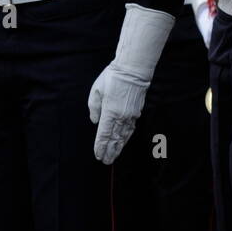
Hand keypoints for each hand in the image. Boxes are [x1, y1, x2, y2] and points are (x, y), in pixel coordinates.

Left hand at [89, 7, 173, 164]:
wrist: (133, 69)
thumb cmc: (113, 77)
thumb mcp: (97, 90)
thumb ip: (94, 108)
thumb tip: (95, 121)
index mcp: (110, 112)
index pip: (104, 134)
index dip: (100, 146)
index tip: (98, 155)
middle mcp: (121, 117)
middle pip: (114, 139)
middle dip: (109, 151)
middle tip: (105, 161)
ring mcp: (130, 116)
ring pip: (123, 136)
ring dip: (118, 147)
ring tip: (114, 156)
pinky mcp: (136, 112)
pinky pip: (130, 130)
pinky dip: (126, 138)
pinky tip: (123, 142)